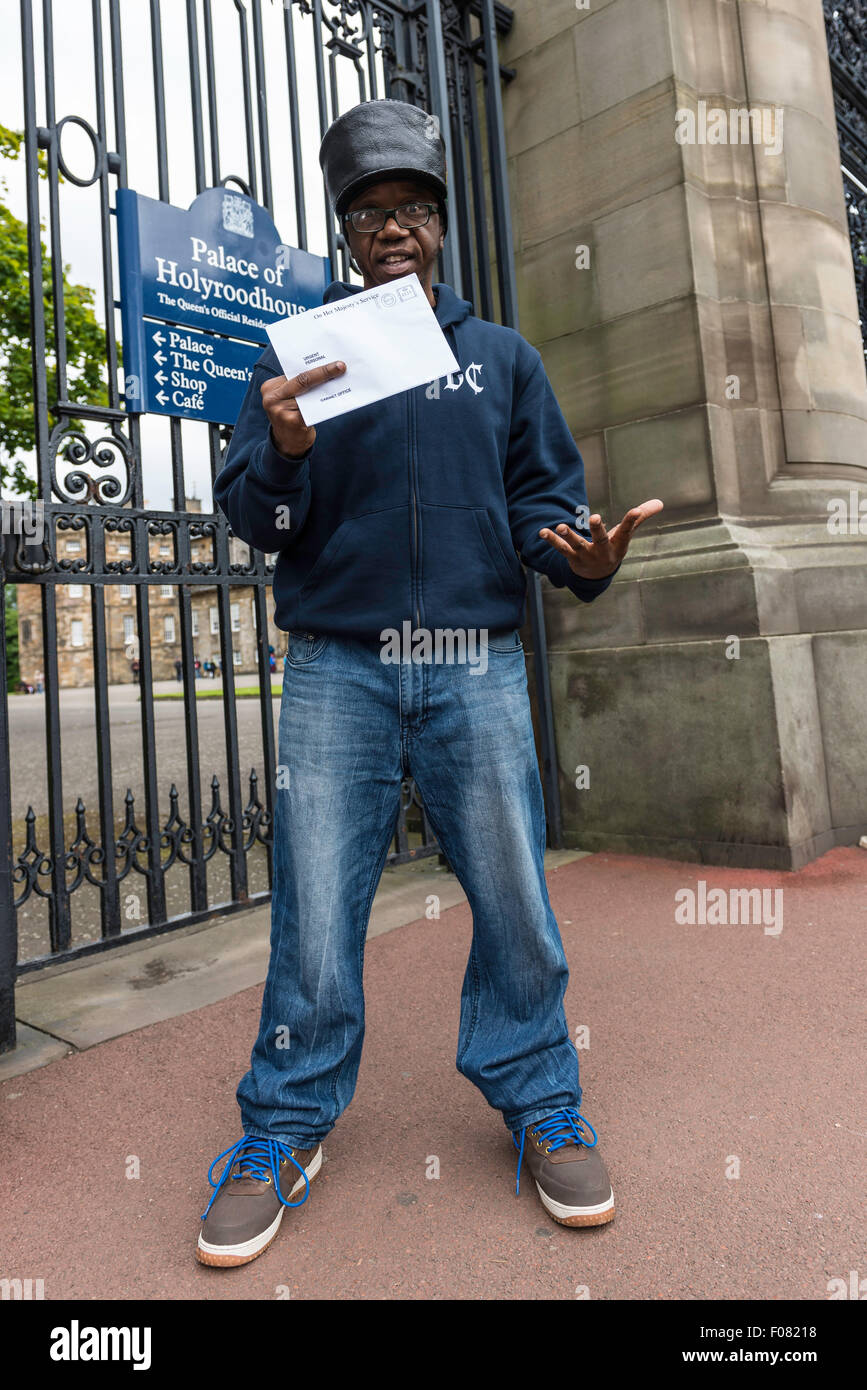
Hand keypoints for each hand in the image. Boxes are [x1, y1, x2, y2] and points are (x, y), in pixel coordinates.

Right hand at [261, 360, 346, 458]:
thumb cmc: (291, 417)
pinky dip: (324, 403)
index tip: (331, 361)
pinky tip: (335, 400)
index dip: (314, 366)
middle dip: (323, 372)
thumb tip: (324, 372)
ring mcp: (279, 410)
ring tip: (341, 381)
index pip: (294, 373)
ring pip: (308, 394)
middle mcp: (271, 398)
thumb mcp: (290, 400)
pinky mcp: (291, 421)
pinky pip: (311, 409)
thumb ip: (299, 387)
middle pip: (301, 380)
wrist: (287, 444)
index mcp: (270, 388)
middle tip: (341, 367)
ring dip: (326, 387)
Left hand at [539, 498, 663, 578]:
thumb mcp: (626, 535)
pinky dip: (552, 541)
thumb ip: (640, 518)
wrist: (597, 576)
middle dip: (598, 529)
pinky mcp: (572, 558)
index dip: (632, 520)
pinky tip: (543, 532)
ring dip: (569, 536)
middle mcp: (602, 551)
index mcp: (618, 544)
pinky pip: (561, 549)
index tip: (636, 510)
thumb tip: (660, 502)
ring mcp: (586, 555)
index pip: (627, 530)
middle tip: (595, 518)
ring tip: (561, 526)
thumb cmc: (613, 548)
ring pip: (577, 545)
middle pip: (601, 539)